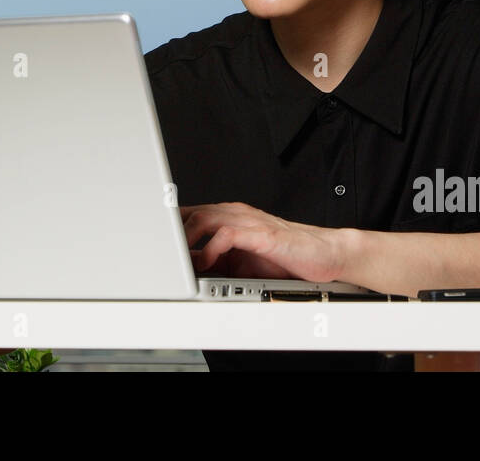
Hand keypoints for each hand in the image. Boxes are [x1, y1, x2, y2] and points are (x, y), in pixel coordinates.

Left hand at [180, 202, 347, 282]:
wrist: (323, 254)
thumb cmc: (286, 257)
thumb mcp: (242, 260)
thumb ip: (216, 258)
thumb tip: (187, 268)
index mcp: (231, 217)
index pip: (192, 213)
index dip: (171, 225)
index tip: (156, 241)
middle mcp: (238, 214)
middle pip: (192, 212)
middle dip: (174, 233)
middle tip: (164, 255)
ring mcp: (250, 222)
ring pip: (206, 218)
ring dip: (188, 238)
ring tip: (181, 259)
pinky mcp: (262, 235)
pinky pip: (228, 234)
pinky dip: (211, 247)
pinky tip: (207, 262)